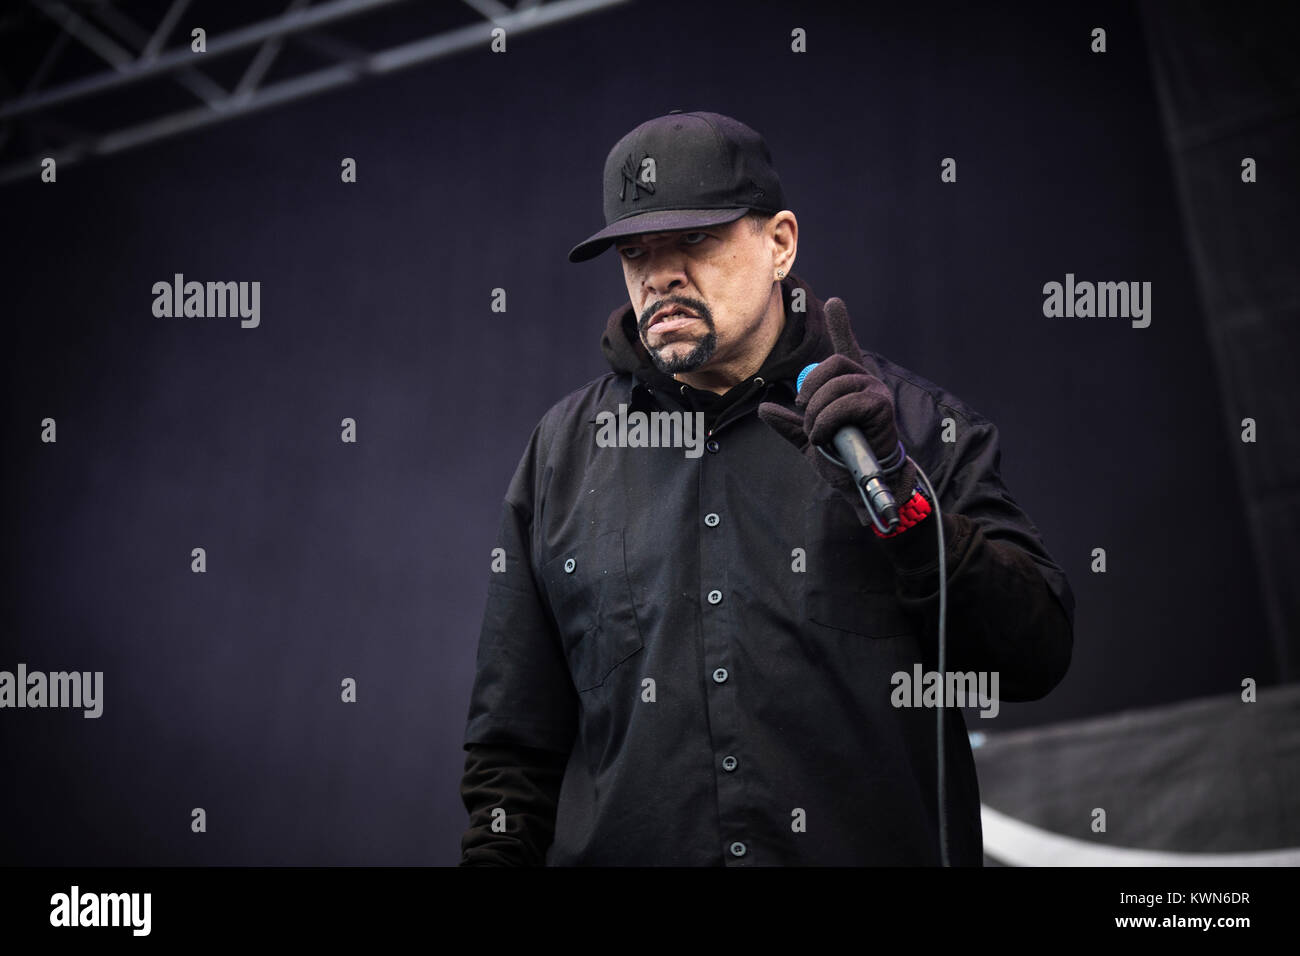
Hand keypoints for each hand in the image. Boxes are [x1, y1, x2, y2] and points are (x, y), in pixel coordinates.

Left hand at [758, 297, 917, 527]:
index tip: (834, 302)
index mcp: (849, 386)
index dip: (840, 324)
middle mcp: (865, 382)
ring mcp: (876, 391)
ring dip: (816, 413)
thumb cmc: (841, 461)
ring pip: (834, 386)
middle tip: (805, 414)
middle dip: (809, 390)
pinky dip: (826, 422)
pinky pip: (844, 402)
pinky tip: (825, 438)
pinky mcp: (881, 406)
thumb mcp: (808, 440)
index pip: (845, 348)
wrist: (859, 485)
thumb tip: (762, 407)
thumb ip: (788, 423)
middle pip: (831, 364)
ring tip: (818, 435)